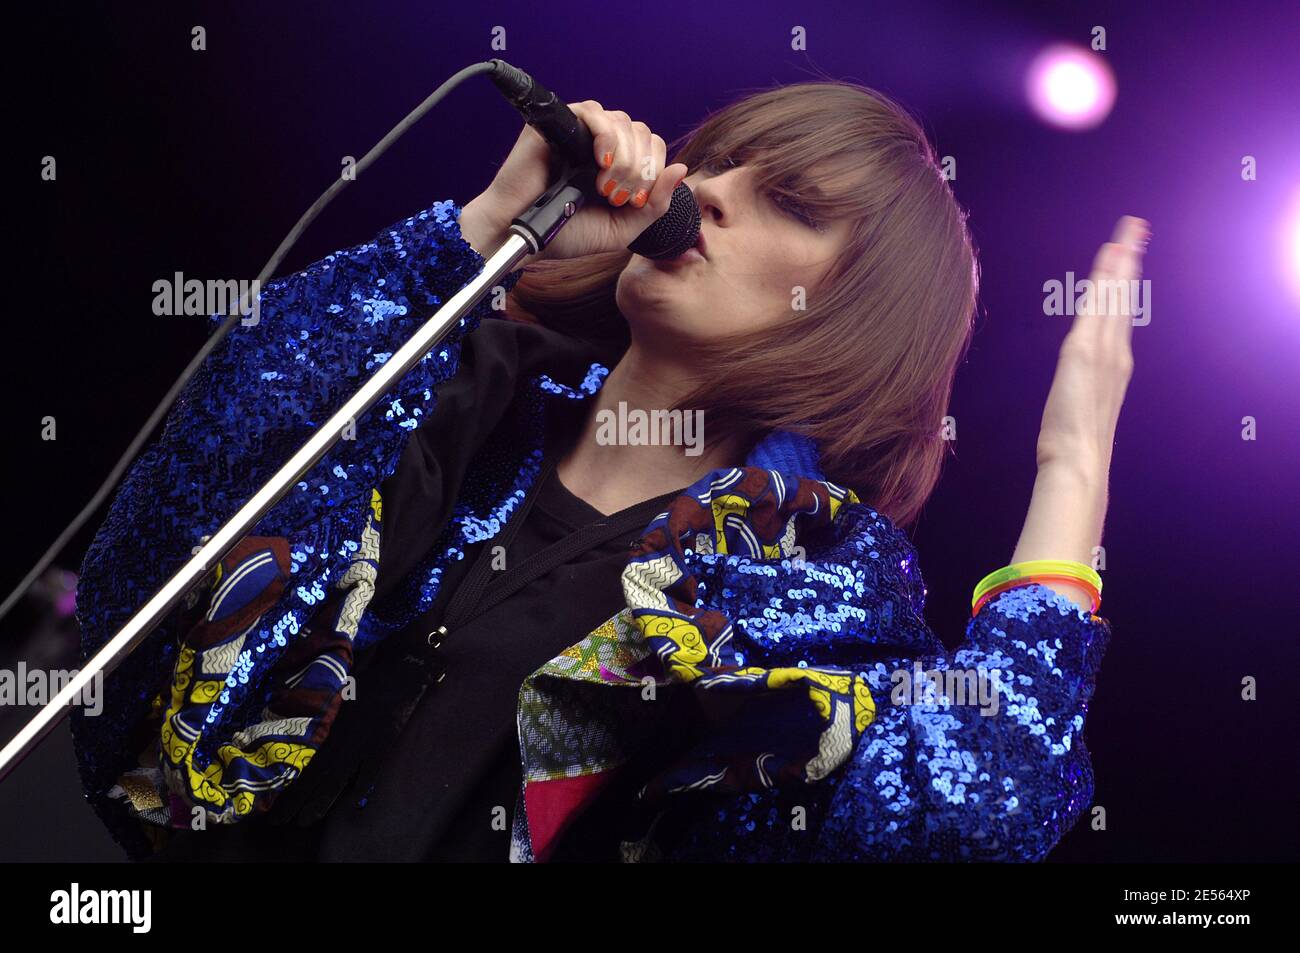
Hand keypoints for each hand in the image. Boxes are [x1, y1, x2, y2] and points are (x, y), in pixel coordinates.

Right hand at [460, 101, 688, 261]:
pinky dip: (605, 134)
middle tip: (617, 196)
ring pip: (623, 122)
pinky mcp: (559, 123)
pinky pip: (593, 110)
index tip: (634, 201)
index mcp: (618, 165)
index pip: (653, 147)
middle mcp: (601, 144)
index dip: (653, 171)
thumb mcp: (621, 228)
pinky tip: (599, 161)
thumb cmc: (565, 233)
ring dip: (623, 157)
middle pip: (642, 133)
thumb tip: (682, 169)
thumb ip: (655, 205)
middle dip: (639, 168)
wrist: (523, 235)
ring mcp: (581, 132)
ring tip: (603, 186)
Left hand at [1034, 215, 1149, 479]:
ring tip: (1126, 233)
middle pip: (1123, 298)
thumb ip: (1085, 388)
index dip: (1123, 284)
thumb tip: (1082, 380)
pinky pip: (1096, 309)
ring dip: (1119, 263)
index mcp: (1115, 365)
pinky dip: (1104, 283)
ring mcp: (1103, 352)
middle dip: (1129, 261)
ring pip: (1114, 298)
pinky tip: (1109, 259)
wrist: (1079, 462)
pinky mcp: (1085, 353)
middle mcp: (1115, 353)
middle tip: (1135, 227)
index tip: (1127, 255)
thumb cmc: (1076, 442)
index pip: (1120, 315)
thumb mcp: (1083, 407)